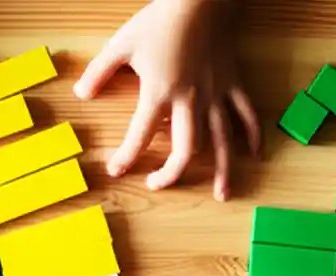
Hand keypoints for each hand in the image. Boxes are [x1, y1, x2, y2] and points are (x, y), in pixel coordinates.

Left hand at [74, 0, 258, 199]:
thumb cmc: (160, 20)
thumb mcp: (121, 44)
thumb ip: (100, 72)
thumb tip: (81, 94)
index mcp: (160, 92)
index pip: (140, 134)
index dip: (126, 156)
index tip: (116, 170)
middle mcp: (190, 100)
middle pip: (186, 149)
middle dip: (172, 173)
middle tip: (158, 185)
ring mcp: (216, 93)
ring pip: (222, 140)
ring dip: (222, 169)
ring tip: (222, 194)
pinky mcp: (234, 83)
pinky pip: (246, 114)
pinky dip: (253, 135)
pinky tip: (254, 155)